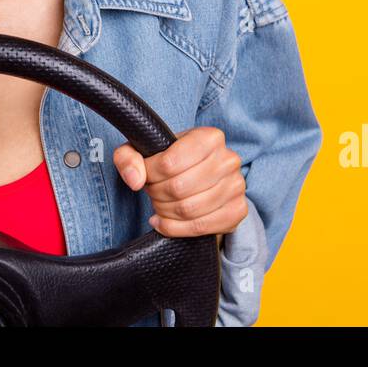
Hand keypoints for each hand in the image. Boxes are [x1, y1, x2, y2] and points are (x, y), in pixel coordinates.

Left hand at [112, 126, 246, 242]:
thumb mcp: (145, 151)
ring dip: (165, 212)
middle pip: (179, 188)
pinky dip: (176, 229)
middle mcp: (228, 159)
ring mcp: (237, 186)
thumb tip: (135, 180)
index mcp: (210, 137)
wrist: (201, 176)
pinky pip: (201, 227)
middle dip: (157, 194)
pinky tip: (165, 222)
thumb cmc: (172, 160)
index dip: (150, 175)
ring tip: (159, 205)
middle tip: (152, 193)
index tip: (146, 176)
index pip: (169, 163)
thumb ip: (129, 158)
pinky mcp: (238, 210)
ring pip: (189, 209)